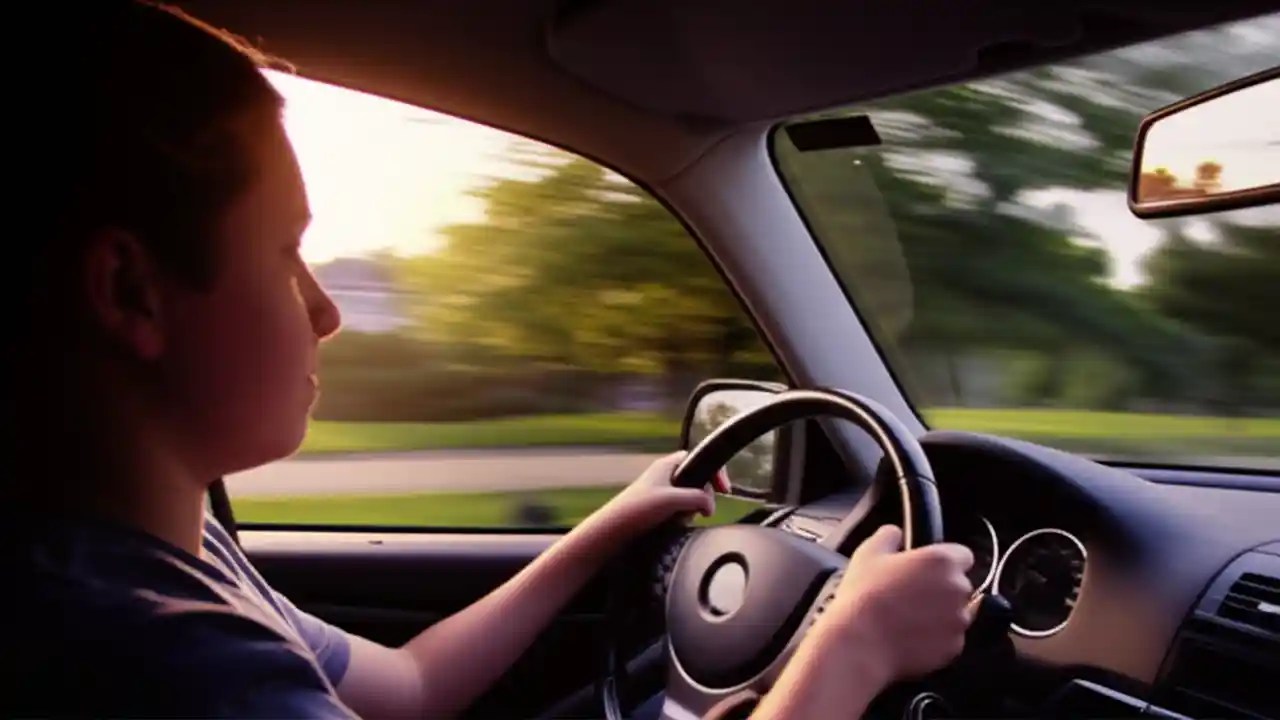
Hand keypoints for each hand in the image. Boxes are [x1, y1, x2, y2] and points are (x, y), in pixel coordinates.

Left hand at [589, 451, 715, 542]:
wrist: (612, 529)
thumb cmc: (637, 509)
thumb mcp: (672, 499)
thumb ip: (697, 497)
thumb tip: (711, 505)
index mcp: (667, 465)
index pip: (699, 458)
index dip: (714, 471)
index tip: (724, 489)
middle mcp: (665, 475)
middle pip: (697, 479)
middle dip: (704, 494)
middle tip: (704, 510)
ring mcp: (661, 492)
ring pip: (690, 496)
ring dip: (693, 508)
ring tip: (685, 518)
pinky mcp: (658, 508)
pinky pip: (680, 509)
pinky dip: (684, 516)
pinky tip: (678, 525)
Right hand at [817, 525, 975, 688]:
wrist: (861, 643)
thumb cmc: (864, 595)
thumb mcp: (868, 554)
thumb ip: (888, 536)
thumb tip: (895, 533)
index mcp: (942, 561)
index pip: (963, 555)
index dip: (945, 562)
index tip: (926, 570)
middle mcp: (958, 588)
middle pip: (960, 585)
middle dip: (942, 590)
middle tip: (912, 596)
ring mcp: (959, 620)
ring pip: (956, 613)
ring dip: (941, 615)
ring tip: (909, 619)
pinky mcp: (954, 647)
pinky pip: (951, 639)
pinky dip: (937, 639)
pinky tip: (911, 637)